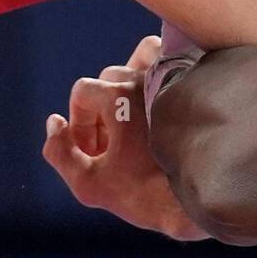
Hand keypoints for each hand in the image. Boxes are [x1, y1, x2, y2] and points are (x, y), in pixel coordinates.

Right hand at [42, 36, 207, 241]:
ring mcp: (174, 79)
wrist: (201, 198)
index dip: (80, 123)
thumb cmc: (146, 194)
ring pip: (139, 62)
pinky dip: (161, 71)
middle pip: (109, 80)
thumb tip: (54, 122)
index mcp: (118, 96)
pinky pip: (174, 59)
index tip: (93, 151)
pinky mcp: (196, 84)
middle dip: (102, 111)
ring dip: (129, 88)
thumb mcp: (90, 184)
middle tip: (114, 145)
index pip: (83, 91)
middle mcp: (145, 79)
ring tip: (136, 120)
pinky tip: (162, 101)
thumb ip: (60, 152)